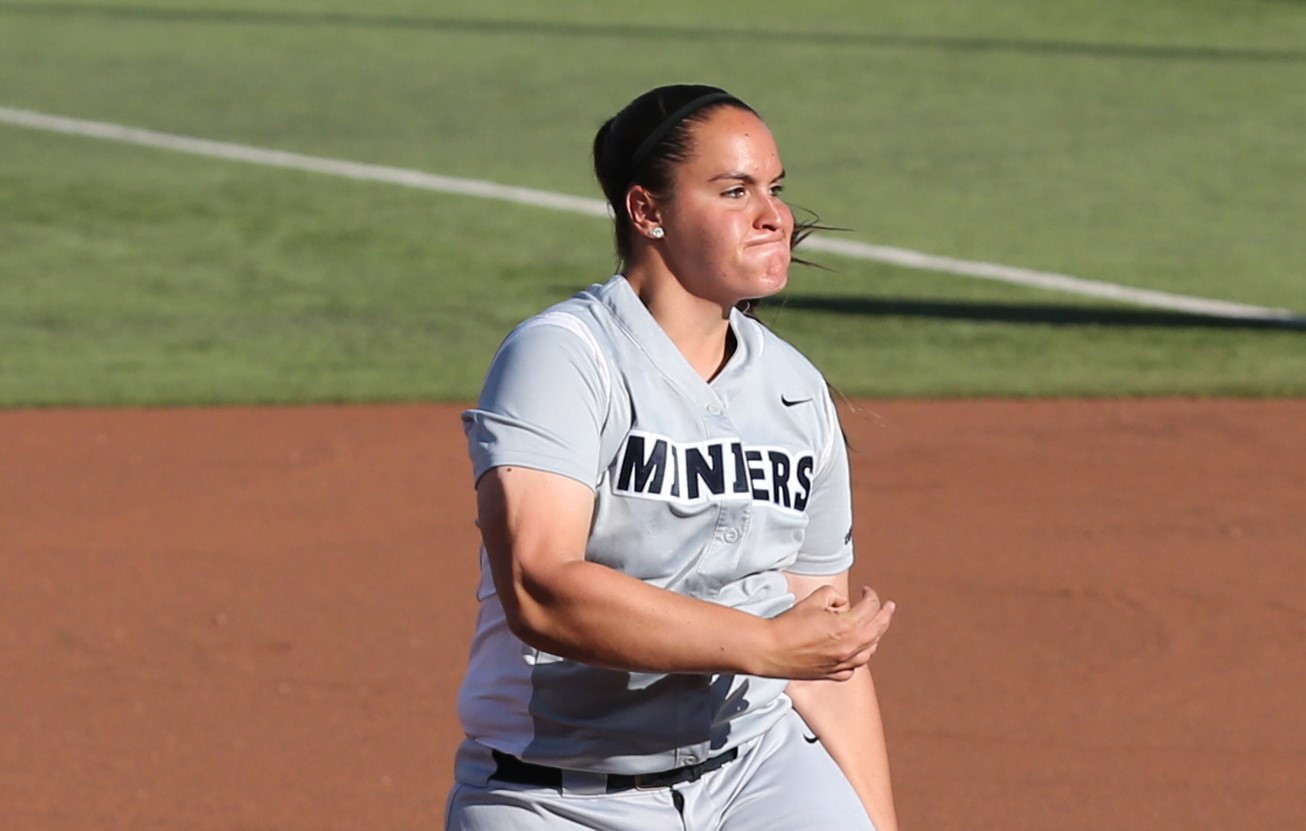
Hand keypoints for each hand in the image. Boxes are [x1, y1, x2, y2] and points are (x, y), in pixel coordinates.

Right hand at [760, 586, 894, 680]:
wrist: (770, 650)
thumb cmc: (788, 624)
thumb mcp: (812, 600)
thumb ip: (832, 595)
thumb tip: (841, 603)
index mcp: (847, 626)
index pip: (870, 607)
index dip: (871, 595)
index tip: (866, 590)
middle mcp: (849, 647)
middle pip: (877, 629)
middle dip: (885, 615)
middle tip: (889, 606)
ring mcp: (842, 663)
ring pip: (869, 651)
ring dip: (875, 637)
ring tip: (875, 628)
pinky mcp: (831, 674)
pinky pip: (854, 667)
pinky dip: (859, 657)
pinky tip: (856, 651)